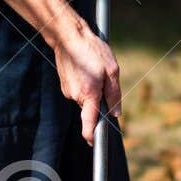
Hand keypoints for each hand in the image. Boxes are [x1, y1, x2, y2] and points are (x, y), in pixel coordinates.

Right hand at [52, 16, 120, 143]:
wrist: (68, 36)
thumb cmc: (92, 50)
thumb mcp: (112, 70)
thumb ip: (115, 94)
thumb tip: (116, 113)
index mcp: (89, 94)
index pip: (89, 122)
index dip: (92, 136)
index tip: (94, 144)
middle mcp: (75, 95)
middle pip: (91, 108)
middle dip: (99, 100)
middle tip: (104, 79)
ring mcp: (68, 90)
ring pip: (85, 98)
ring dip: (92, 89)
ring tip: (93, 68)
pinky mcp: (65, 84)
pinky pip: (79, 90)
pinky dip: (85, 83)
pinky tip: (85, 67)